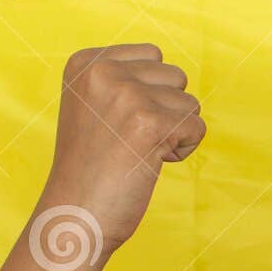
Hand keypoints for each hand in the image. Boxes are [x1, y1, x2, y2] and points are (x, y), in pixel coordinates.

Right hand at [39, 43, 204, 248]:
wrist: (74, 215)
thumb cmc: (90, 168)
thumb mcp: (95, 107)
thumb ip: (124, 80)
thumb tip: (173, 71)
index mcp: (85, 62)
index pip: (153, 55)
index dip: (150, 92)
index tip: (120, 121)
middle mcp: (102, 72)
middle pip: (175, 76)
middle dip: (166, 110)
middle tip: (130, 141)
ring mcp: (126, 95)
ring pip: (190, 103)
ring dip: (175, 132)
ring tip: (137, 153)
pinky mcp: (150, 123)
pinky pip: (197, 128)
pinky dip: (182, 151)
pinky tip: (150, 164)